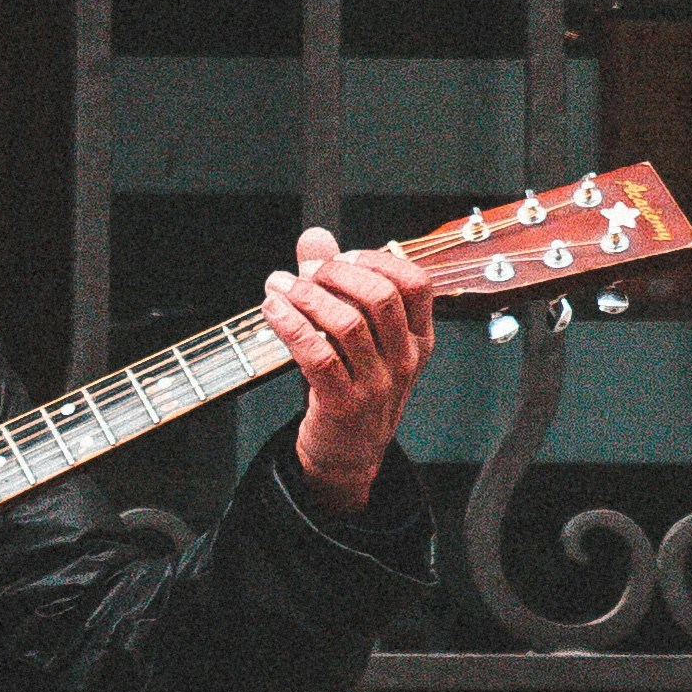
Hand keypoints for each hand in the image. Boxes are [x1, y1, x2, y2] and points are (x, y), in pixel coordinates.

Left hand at [267, 227, 437, 516]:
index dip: (377, 259)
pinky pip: (316, 355)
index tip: (341, 257)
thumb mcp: (358, 337)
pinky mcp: (343, 404)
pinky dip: (289, 325)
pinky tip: (272, 310)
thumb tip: (315, 236)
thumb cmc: (353, 385)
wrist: (348, 455)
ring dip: (305, 296)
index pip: (416, 283)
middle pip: (380, 297)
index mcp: (419, 338)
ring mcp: (377, 385)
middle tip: (306, 273)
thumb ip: (338, 283)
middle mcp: (405, 360)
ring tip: (278, 286)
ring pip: (346, 324)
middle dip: (337, 274)